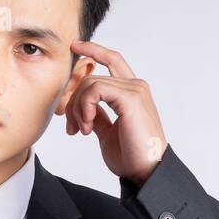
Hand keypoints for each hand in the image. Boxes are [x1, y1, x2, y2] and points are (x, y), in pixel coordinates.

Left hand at [64, 39, 168, 185]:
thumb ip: (97, 116)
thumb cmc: (132, 156)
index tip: (75, 46)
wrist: (147, 172)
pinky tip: (87, 126)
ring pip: (90, 83)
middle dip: (73, 100)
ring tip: (81, 130)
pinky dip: (84, 107)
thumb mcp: (107, 132)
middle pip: (91, 76)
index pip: (112, 60)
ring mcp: (134, 90)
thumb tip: (83, 109)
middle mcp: (135, 86)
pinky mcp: (130, 98)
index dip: (93, 50)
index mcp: (132, 92)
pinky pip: (94, 90)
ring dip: (77, 109)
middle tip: (71, 128)